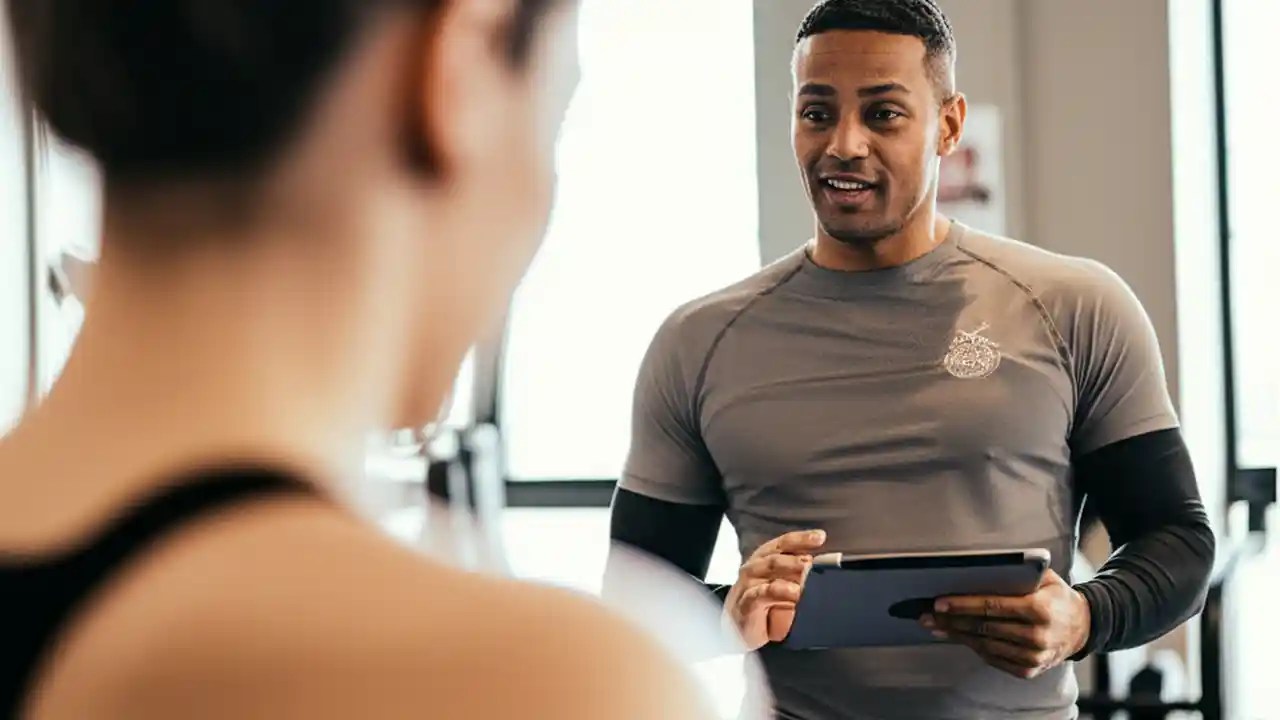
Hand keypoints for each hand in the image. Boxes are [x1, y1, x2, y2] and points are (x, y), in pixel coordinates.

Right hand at [723, 529, 825, 649]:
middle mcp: (756, 567)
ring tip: (805, 574)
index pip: (784, 543)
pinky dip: (776, 590)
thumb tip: (827, 568)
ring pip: (767, 569)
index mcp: (766, 558)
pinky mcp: (745, 603)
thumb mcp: (786, 586)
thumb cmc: (766, 604)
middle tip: (811, 561)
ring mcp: (748, 584)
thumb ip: (802, 576)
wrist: (741, 628)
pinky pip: (759, 593)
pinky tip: (791, 592)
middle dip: (795, 557)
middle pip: (776, 555)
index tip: (820, 537)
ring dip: (787, 569)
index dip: (802, 538)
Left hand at [921, 569, 1090, 679]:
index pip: (992, 606)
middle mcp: (1036, 636)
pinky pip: (993, 658)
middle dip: (951, 620)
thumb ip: (1018, 573)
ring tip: (936, 625)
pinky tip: (959, 637)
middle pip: (983, 627)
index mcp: (1039, 609)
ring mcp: (1032, 657)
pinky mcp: (1028, 670)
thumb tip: (980, 568)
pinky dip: (974, 647)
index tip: (940, 602)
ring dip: (957, 635)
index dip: (963, 605)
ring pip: (984, 645)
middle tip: (928, 614)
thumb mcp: (1045, 578)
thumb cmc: (1057, 597)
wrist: (1082, 628)